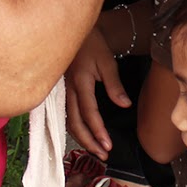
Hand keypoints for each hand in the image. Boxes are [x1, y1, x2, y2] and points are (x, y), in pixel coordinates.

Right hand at [66, 28, 129, 156]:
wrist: (74, 32)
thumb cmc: (93, 45)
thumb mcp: (107, 62)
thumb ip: (114, 85)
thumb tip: (125, 105)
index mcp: (80, 82)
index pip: (89, 113)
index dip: (98, 131)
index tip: (108, 145)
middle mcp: (69, 90)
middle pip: (75, 123)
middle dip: (88, 142)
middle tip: (103, 155)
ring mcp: (62, 91)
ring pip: (68, 121)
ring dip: (81, 138)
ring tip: (95, 150)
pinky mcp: (61, 92)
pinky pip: (66, 115)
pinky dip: (74, 128)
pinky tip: (83, 135)